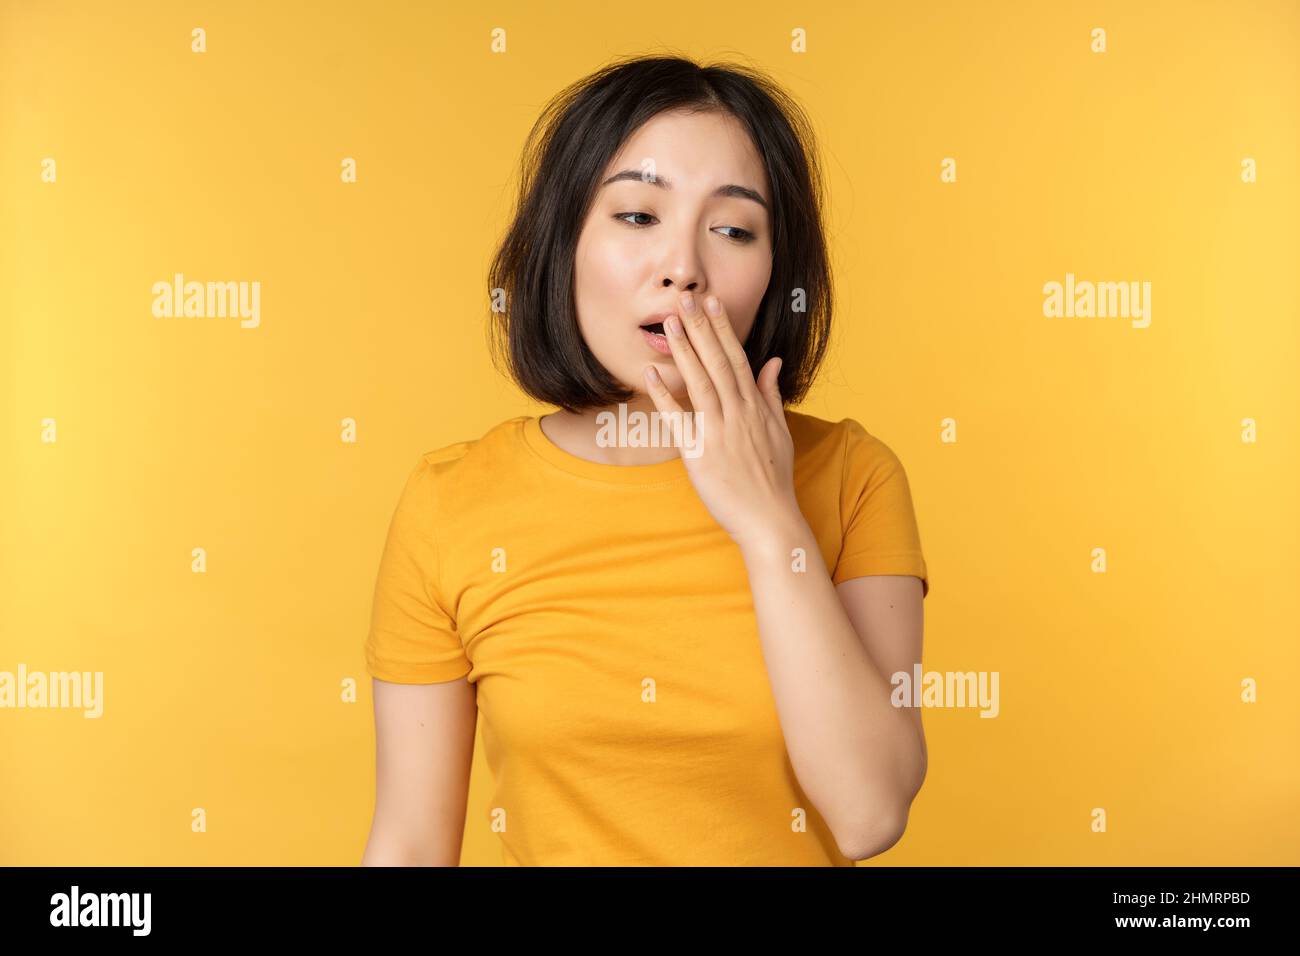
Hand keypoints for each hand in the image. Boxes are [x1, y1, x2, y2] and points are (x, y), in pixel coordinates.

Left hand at [642, 290, 804, 549]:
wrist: (769, 519)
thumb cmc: (773, 480)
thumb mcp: (780, 432)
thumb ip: (771, 395)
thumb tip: (772, 361)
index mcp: (755, 408)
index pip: (738, 359)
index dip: (723, 330)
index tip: (713, 304)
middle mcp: (738, 413)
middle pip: (718, 363)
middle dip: (701, 329)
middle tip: (685, 299)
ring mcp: (719, 431)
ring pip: (700, 382)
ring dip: (684, 351)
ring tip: (670, 324)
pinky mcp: (700, 453)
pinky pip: (679, 419)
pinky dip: (664, 396)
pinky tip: (651, 374)